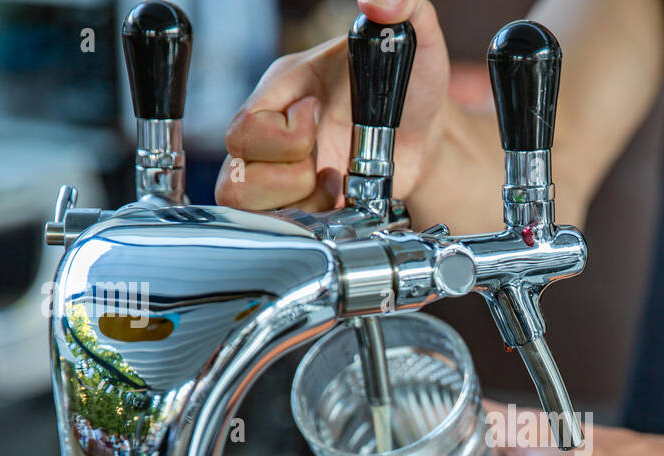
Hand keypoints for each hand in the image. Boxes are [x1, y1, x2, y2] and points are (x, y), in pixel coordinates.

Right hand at [214, 0, 449, 212]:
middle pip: (234, 175)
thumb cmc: (411, 82)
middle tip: (330, 163)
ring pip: (247, 206)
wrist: (428, 131)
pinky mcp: (303, 203)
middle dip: (291, 177)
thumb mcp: (414, 38)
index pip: (244, 127)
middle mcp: (273, 133)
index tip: (322, 116)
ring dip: (298, 205)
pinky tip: (341, 202)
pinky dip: (313, 223)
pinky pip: (283, 226)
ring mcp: (285, 171)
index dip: (287, 135)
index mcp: (283, 89)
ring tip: (335, 186)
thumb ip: (402, 6)